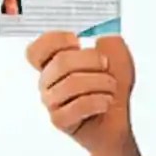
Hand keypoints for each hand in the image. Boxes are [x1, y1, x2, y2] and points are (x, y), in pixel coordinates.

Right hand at [26, 31, 135, 155]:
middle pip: (61, 62)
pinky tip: (105, 102)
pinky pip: (77, 106)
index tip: (76, 41)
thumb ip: (109, 40)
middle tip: (105, 65)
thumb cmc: (111, 88)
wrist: (118, 120)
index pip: (37, 50)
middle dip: (91, 60)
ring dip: (100, 83)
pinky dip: (98, 101)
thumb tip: (101, 34)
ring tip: (110, 88)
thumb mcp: (116, 55)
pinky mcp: (60, 120)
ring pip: (71, 84)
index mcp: (54, 63)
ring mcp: (52, 102)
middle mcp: (48, 82)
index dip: (56, 41)